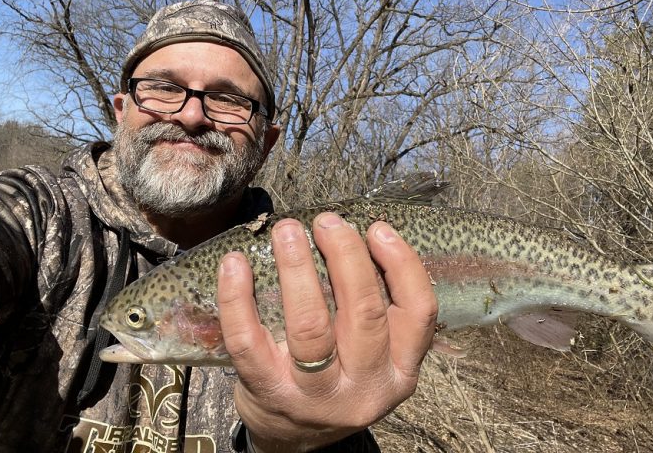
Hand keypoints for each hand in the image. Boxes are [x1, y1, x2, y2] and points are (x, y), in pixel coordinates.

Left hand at [217, 212, 437, 452]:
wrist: (293, 439)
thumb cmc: (336, 380)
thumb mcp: (374, 356)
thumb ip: (377, 311)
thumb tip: (359, 238)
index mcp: (399, 371)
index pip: (418, 312)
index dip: (401, 264)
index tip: (378, 229)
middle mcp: (364, 387)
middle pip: (364, 313)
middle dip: (346, 256)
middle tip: (326, 222)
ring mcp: (315, 396)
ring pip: (310, 326)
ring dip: (297, 269)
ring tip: (288, 232)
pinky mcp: (268, 394)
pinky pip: (249, 341)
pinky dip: (237, 298)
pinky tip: (234, 265)